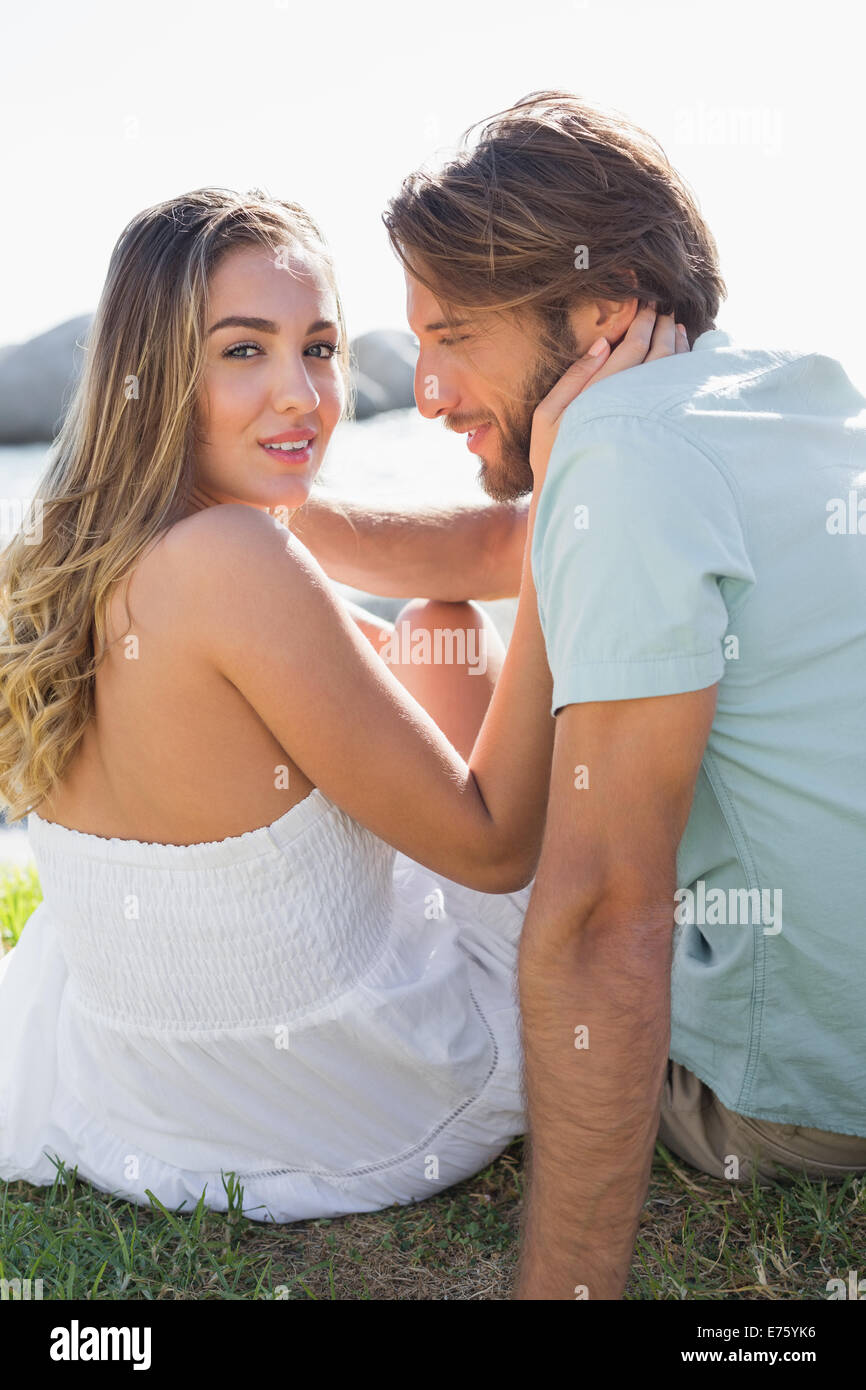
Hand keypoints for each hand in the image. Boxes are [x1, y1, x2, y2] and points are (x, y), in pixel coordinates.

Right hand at [529, 307, 689, 490]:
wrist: (578, 504)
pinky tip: (684, 359)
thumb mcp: (547, 417)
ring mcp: (651, 420)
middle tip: (663, 310)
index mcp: (603, 394)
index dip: (642, 323)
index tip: (646, 305)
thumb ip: (573, 378)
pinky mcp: (663, 434)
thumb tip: (601, 344)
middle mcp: (632, 403)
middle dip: (663, 327)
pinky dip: (686, 370)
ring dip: (678, 345)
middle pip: (658, 354)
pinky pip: (682, 393)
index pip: (632, 348)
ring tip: (676, 327)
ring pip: (674, 371)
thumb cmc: (555, 457)